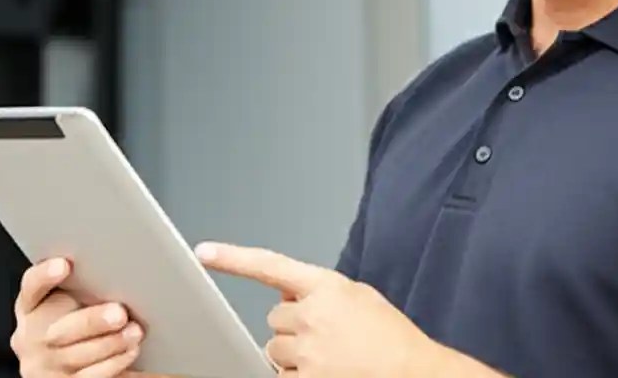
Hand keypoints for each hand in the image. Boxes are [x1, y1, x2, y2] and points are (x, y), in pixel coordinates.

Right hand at [9, 257, 146, 377]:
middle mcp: (31, 338)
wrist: (70, 364)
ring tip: (134, 332)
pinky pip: (88, 377)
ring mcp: (44, 366)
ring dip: (110, 343)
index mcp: (31, 309)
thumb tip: (113, 267)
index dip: (44, 276)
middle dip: (91, 321)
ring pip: (75, 357)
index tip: (64, 264)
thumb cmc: (78, 323)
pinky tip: (130, 351)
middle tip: (119, 313)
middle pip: (56, 330)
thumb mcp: (71, 302)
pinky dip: (114, 363)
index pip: (30, 289)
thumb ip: (82, 286)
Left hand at [195, 242, 452, 377]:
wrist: (414, 373)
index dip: (233, 258)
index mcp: (326, 287)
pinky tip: (328, 371)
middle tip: (327, 338)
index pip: (270, 266)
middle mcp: (312, 315)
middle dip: (294, 328)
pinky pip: (281, 377)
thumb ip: (321, 291)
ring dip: (294, 356)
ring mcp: (307, 351)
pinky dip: (300, 377)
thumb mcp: (359, 297)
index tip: (203, 252)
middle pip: (274, 318)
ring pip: (274, 350)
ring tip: (331, 358)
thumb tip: (289, 295)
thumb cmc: (391, 339)